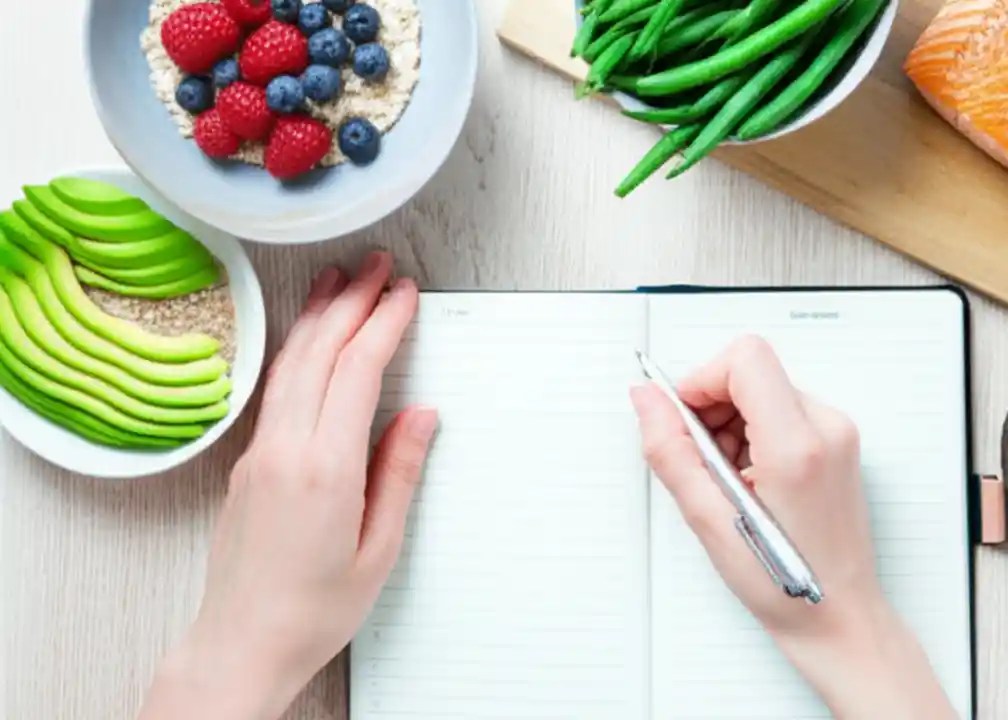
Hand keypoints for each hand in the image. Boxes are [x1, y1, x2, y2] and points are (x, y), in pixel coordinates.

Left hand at [139, 252, 436, 719]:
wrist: (241, 645)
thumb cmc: (313, 611)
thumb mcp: (379, 549)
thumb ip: (400, 473)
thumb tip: (421, 415)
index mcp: (325, 470)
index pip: (357, 371)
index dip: (384, 324)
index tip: (406, 293)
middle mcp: (285, 451)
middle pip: (319, 353)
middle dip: (351, 301)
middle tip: (378, 264)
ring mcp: (259, 454)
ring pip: (290, 364)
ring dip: (317, 316)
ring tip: (340, 280)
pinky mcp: (246, 464)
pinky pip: (275, 389)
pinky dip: (297, 351)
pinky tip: (308, 338)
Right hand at [630, 335, 954, 719]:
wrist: (840, 617)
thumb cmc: (786, 585)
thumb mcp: (710, 521)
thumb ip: (671, 451)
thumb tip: (648, 400)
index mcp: (798, 446)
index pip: (746, 359)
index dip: (701, 379)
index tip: (683, 417)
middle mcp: (827, 428)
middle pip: (752, 372)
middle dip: (713, 407)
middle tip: (703, 462)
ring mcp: (838, 433)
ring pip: (764, 390)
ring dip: (732, 425)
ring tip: (730, 482)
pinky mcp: (837, 442)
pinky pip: (782, 411)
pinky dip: (754, 435)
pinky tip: (749, 481)